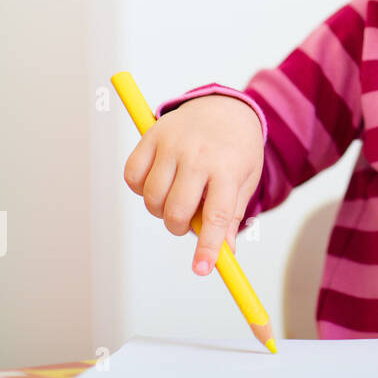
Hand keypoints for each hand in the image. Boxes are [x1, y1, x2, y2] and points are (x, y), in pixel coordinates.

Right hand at [121, 94, 264, 275]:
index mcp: (228, 168)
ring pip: (152, 198)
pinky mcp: (151, 136)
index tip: (203, 270)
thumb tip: (225, 253)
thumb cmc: (237, 150)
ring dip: (160, 211)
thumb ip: (233, 215)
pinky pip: (132, 177)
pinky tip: (158, 183)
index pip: (217, 215)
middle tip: (188, 221)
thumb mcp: (246, 180)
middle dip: (179, 228)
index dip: (208, 247)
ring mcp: (172, 144)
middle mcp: (198, 155)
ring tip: (176, 198)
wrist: (225, 107)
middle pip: (177, 211)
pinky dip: (139, 189)